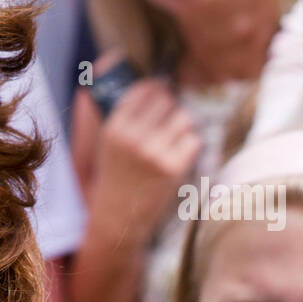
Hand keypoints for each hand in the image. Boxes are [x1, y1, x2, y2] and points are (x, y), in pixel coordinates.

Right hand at [90, 79, 201, 244]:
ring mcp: (153, 152)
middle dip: (172, 106)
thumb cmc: (116, 175)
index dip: (157, 87)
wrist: (118, 217)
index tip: (163, 89)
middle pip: (166, 100)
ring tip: (176, 138)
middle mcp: (132, 137)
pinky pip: (193, 141)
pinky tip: (181, 155)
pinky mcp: (172, 168)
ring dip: (184, 126)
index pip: (143, 89)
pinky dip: (191, 146)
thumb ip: (125, 115)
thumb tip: (149, 84)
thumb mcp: (109, 142)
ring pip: (184, 118)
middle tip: (170, 119)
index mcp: (114, 127)